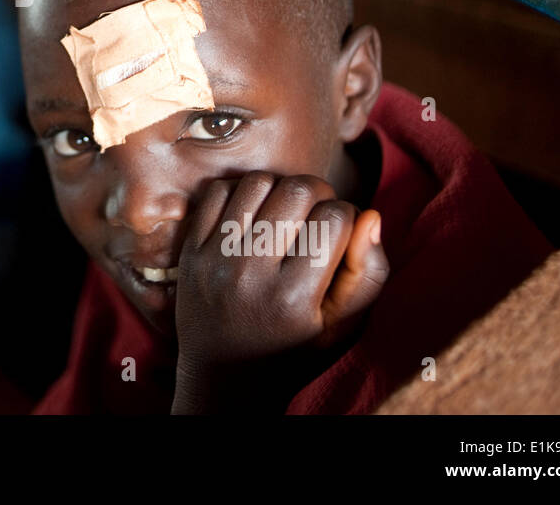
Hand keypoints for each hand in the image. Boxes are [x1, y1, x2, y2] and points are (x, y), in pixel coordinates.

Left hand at [173, 172, 388, 411]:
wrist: (224, 377)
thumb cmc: (295, 350)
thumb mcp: (344, 328)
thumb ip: (367, 275)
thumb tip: (369, 217)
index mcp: (295, 297)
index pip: (336, 217)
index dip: (349, 215)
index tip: (342, 232)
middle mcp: (251, 274)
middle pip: (297, 190)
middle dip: (319, 193)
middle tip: (317, 214)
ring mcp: (215, 260)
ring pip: (258, 182)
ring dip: (280, 188)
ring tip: (287, 211)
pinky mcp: (191, 251)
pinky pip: (219, 191)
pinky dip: (242, 191)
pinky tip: (255, 212)